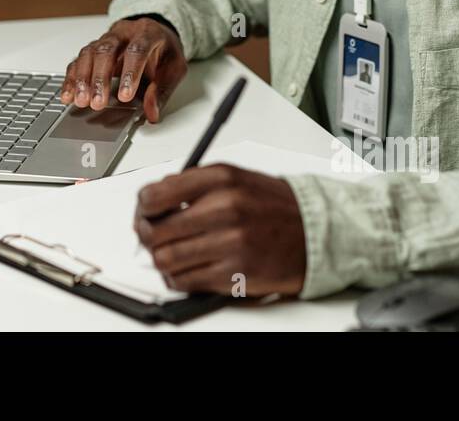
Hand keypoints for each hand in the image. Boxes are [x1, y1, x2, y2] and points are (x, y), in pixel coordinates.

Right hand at [59, 17, 186, 123]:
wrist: (156, 34)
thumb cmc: (164, 51)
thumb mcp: (174, 69)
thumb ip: (162, 90)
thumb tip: (152, 112)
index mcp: (147, 33)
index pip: (137, 50)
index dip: (130, 72)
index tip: (125, 96)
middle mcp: (123, 32)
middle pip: (107, 50)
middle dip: (100, 79)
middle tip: (98, 103)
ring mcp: (106, 39)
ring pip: (89, 53)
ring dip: (83, 79)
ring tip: (81, 101)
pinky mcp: (93, 48)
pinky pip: (78, 60)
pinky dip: (72, 78)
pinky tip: (68, 94)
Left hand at [134, 164, 305, 296]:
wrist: (316, 231)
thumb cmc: (274, 206)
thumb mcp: (234, 177)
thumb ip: (194, 183)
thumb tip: (155, 198)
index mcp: (220, 179)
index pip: (156, 194)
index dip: (142, 207)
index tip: (144, 212)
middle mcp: (224, 208)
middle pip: (156, 230)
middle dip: (147, 236)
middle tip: (151, 237)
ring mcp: (230, 243)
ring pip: (166, 259)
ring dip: (162, 260)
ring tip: (171, 254)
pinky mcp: (234, 273)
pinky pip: (185, 281)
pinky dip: (178, 278)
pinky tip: (188, 269)